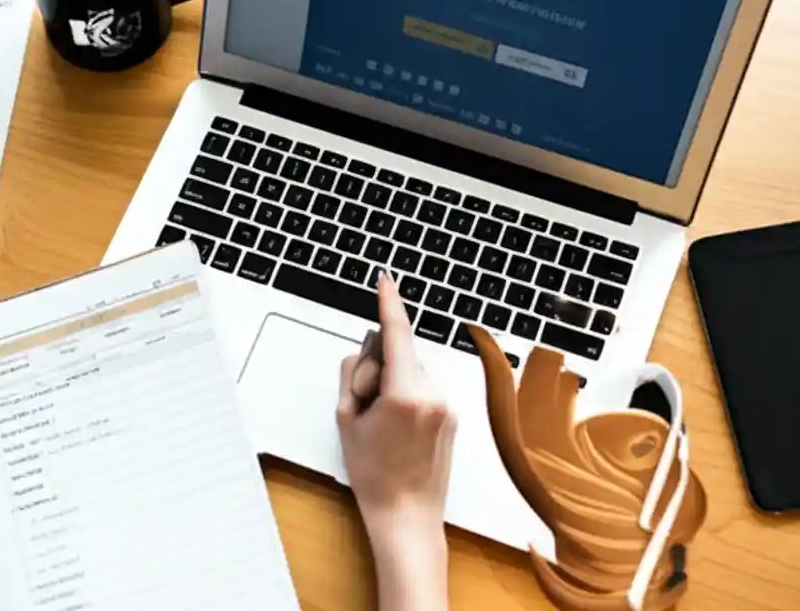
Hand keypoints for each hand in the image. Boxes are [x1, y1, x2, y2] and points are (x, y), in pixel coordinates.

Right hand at [338, 272, 455, 610]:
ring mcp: (447, 407)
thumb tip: (364, 353)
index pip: (396, 335)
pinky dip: (407, 400)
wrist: (406, 517)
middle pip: (400, 358)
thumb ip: (353, 376)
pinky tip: (399, 432)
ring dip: (393, 388)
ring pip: (411, 375)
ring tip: (383, 428)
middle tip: (364, 407)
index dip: (388, 304)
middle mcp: (433, 395)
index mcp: (406, 393)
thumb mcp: (347, 420)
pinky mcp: (453, 418)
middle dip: (378, 371)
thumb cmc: (374, 475)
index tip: (386, 282)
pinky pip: (424, 393)